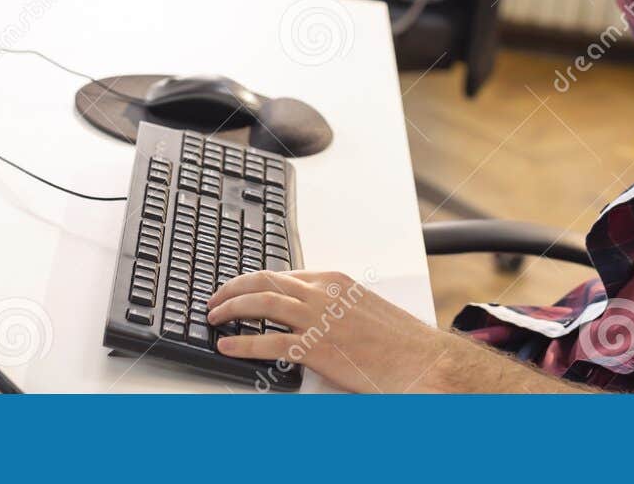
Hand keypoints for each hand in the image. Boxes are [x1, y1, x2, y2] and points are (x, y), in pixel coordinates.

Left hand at [209, 270, 457, 392]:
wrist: (420, 358)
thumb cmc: (397, 338)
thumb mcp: (361, 306)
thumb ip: (332, 303)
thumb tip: (307, 311)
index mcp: (333, 280)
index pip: (281, 273)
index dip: (252, 282)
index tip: (237, 290)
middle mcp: (322, 293)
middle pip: (264, 281)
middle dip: (232, 289)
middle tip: (214, 300)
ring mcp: (318, 319)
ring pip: (260, 304)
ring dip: (230, 309)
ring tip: (214, 318)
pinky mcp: (316, 348)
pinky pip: (268, 344)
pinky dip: (242, 344)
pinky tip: (228, 347)